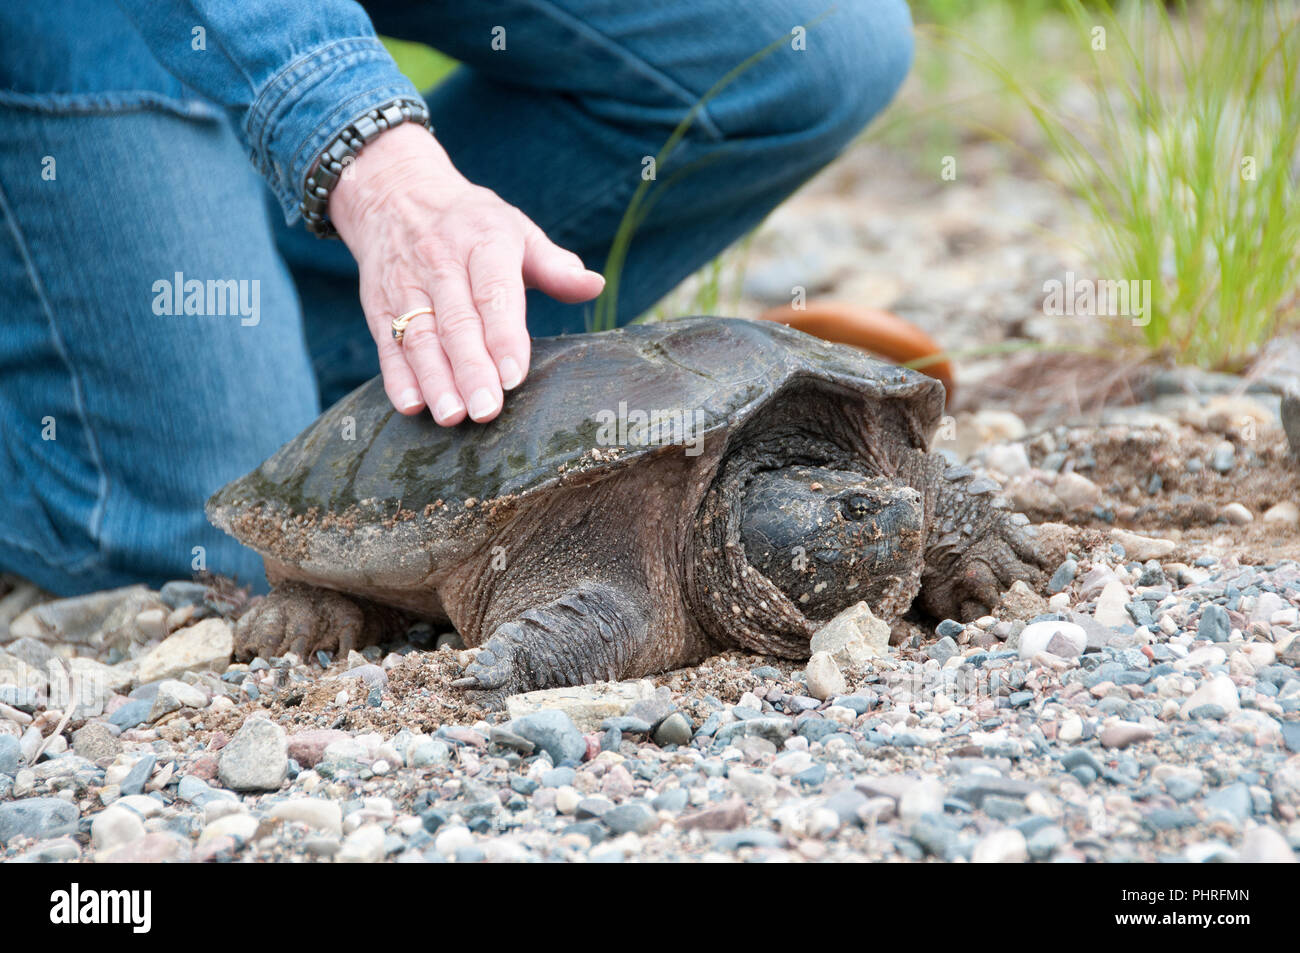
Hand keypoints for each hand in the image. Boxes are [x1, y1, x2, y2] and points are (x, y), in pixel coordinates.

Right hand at [328, 124, 604, 424]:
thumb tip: (596, 286)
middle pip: (456, 323)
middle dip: (470, 369)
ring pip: (420, 337)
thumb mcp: (516, 230)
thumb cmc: (472, 223)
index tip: (514, 376)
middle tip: (486, 411)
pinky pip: (387, 343)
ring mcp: (405, 287)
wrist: (395, 193)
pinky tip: (410, 405)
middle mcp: (440, 265)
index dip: (503, 336)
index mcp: (482, 243)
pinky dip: (396, 376)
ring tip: (452, 416)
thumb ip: (555, 265)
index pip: (494, 293)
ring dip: (435, 380)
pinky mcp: (379, 307)